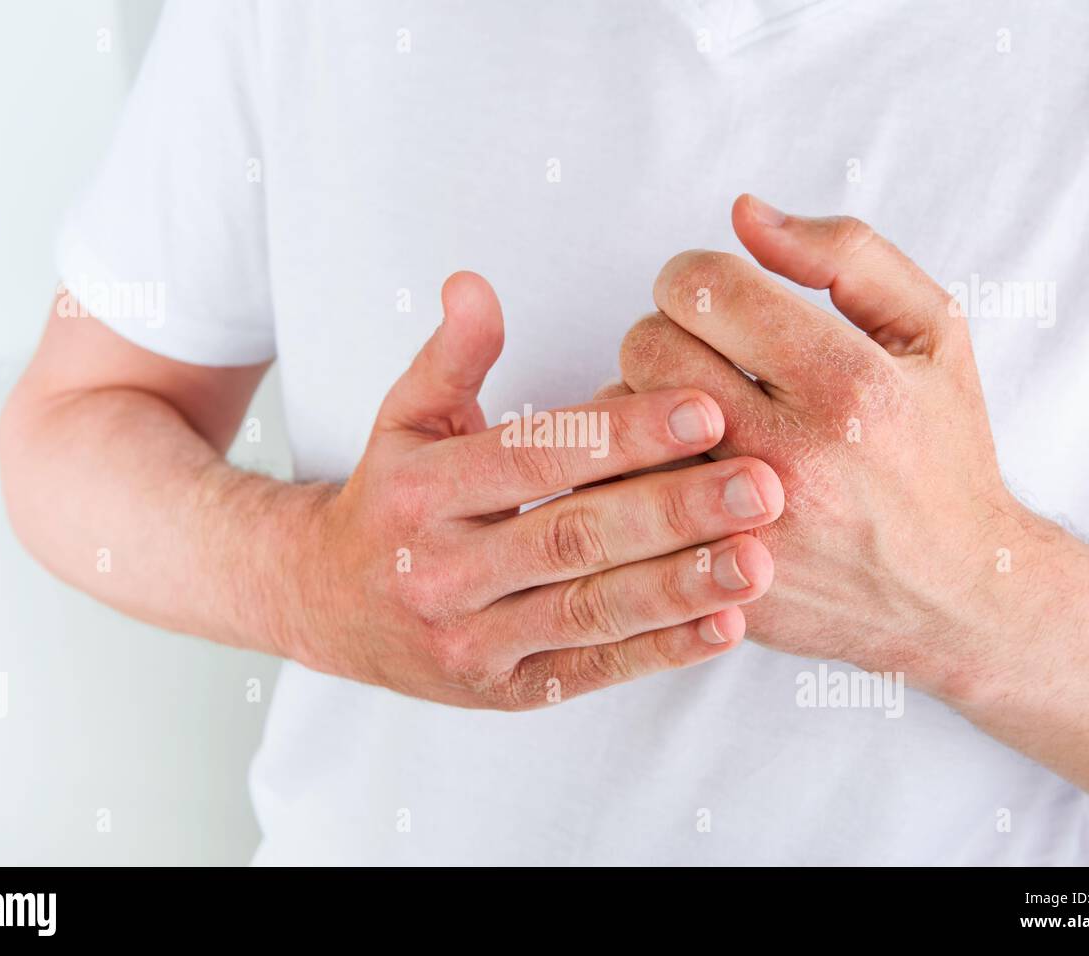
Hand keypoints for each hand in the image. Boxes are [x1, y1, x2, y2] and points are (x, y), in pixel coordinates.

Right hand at [286, 271, 781, 709]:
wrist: (328, 606)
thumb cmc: (389, 499)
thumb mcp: (404, 419)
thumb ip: (450, 356)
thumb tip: (473, 283)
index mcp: (423, 490)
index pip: (533, 455)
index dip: (620, 434)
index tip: (707, 408)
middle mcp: (442, 571)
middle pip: (571, 536)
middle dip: (672, 510)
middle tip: (760, 484)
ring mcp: (471, 640)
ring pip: (588, 611)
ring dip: (680, 588)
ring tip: (759, 559)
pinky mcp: (504, 690)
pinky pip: (590, 671)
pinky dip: (660, 652)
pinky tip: (726, 625)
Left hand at [611, 196, 1035, 693]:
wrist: (955, 596)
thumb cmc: (941, 453)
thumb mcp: (933, 331)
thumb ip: (844, 253)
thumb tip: (743, 212)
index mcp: (849, 382)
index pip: (702, 288)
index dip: (691, 278)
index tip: (708, 298)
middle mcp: (794, 455)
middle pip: (647, 348)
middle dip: (663, 335)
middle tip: (701, 356)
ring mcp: (745, 525)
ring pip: (621, 424)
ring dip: (639, 404)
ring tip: (689, 413)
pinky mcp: (710, 575)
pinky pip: (620, 499)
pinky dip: (631, 473)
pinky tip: (672, 470)